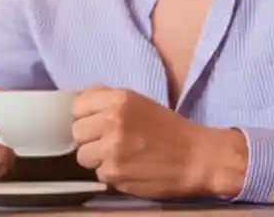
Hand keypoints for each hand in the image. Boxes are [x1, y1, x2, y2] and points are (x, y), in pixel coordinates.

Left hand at [72, 87, 247, 198]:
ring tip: (120, 156)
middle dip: (90, 138)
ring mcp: (111, 148)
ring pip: (82, 155)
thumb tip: (78, 101)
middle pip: (77, 132)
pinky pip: (98, 174)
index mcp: (120, 98)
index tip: (96, 123)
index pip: (77, 106)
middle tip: (110, 142)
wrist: (197, 157)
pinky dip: (111, 173)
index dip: (86, 116)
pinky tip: (130, 168)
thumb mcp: (140, 103)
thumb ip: (109, 100)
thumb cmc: (170, 130)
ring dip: (97, 158)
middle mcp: (113, 120)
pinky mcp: (113, 172)